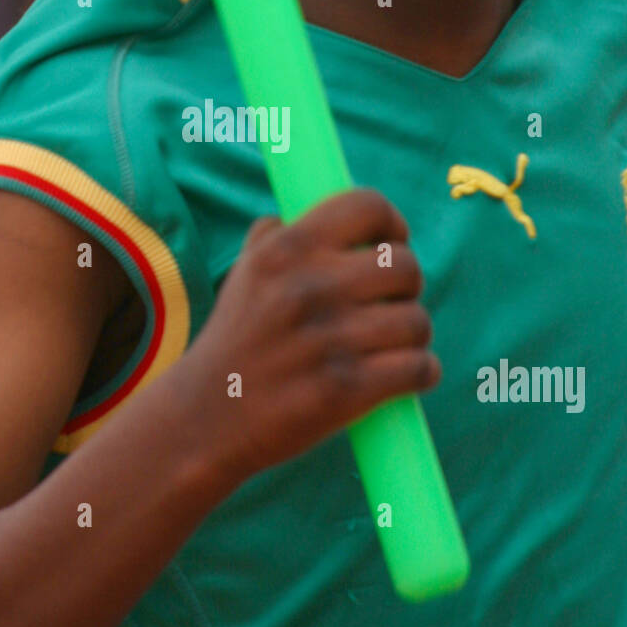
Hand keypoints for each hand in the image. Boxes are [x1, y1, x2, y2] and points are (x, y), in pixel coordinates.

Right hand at [175, 188, 439, 483]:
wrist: (203, 420)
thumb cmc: (234, 343)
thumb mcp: (244, 276)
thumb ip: (275, 237)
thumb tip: (306, 214)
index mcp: (285, 250)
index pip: (368, 207)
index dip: (391, 224)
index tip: (391, 243)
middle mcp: (308, 287)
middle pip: (405, 266)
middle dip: (407, 287)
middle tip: (391, 304)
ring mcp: (328, 339)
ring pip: (417, 320)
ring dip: (415, 335)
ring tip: (395, 346)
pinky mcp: (345, 390)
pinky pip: (419, 367)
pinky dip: (423, 372)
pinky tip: (407, 376)